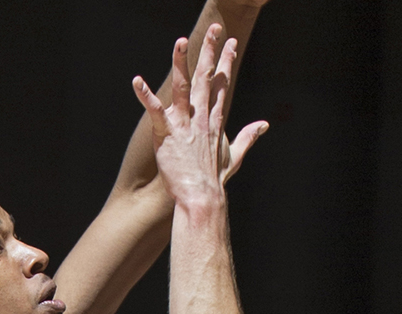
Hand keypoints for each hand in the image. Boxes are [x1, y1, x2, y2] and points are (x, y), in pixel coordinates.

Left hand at [132, 26, 266, 210]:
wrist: (202, 197)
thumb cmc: (214, 181)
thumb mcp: (235, 156)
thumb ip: (249, 137)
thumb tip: (264, 125)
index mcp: (215, 121)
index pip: (223, 85)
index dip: (227, 63)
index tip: (232, 43)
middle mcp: (202, 118)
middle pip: (207, 79)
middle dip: (212, 52)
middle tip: (216, 29)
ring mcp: (185, 125)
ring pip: (183, 87)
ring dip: (182, 63)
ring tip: (181, 41)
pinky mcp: (168, 135)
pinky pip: (155, 111)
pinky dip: (145, 96)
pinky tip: (137, 81)